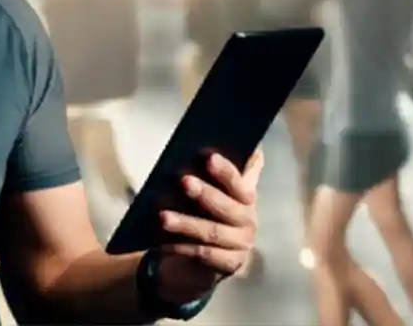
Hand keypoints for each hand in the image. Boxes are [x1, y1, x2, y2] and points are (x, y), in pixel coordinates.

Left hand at [156, 151, 263, 302]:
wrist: (211, 257)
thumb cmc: (211, 214)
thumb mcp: (219, 192)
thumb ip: (226, 172)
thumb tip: (229, 147)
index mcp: (248, 197)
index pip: (240, 182)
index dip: (226, 171)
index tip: (209, 157)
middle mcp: (249, 220)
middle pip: (228, 208)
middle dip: (206, 194)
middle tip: (184, 181)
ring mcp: (242, 245)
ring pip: (213, 232)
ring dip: (187, 224)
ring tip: (163, 217)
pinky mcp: (229, 265)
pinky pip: (203, 255)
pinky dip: (182, 248)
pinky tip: (164, 243)